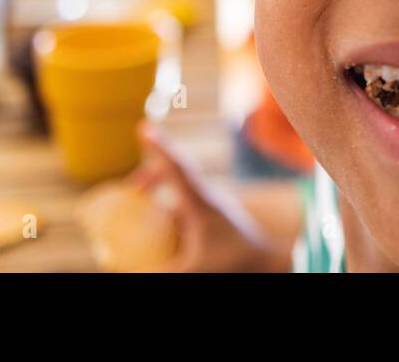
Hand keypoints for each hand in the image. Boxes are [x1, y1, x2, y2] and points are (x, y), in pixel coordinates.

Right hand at [133, 122, 290, 271]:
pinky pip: (187, 202)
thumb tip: (131, 271)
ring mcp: (211, 207)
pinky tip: (160, 212)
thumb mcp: (196, 268)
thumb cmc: (235, 263)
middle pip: (177, 173)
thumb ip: (164, 271)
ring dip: (162, 184)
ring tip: (140, 190)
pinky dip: (170, 203)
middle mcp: (207, 200)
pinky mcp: (214, 218)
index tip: (143, 128)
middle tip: (132, 184)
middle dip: (153, 171)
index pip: (177, 169)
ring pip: (183, 186)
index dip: (160, 148)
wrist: (267, 262)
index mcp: (202, 204)